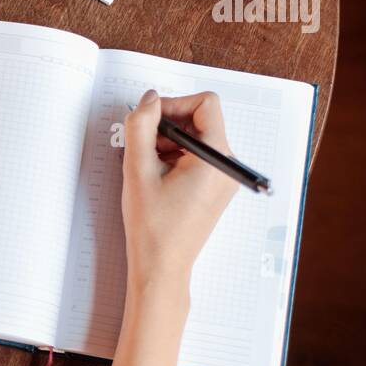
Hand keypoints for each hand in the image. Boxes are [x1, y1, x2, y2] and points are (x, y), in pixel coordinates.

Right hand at [121, 90, 239, 292]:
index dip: (174, 104)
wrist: (161, 266)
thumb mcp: (138, 169)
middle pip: (200, 120)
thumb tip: (148, 99)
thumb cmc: (153, 225)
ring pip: (195, 138)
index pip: (205, 104)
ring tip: (146, 166)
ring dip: (168, 142)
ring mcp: (223, 178)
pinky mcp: (215, 188)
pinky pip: (197, 157)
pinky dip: (174, 157)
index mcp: (217, 158)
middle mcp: (228, 165)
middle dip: (167, 126)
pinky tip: (155, 176)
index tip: (149, 121)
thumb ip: (140, 126)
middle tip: (142, 147)